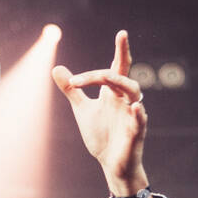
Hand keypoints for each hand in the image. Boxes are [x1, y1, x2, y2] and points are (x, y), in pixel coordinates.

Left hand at [51, 29, 146, 186]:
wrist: (111, 164)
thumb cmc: (102, 135)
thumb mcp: (82, 110)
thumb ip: (72, 89)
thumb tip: (56, 68)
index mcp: (112, 93)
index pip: (118, 67)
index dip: (121, 50)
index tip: (122, 33)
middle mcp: (124, 100)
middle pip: (123, 76)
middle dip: (117, 63)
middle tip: (92, 67)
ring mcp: (132, 115)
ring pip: (134, 93)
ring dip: (121, 84)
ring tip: (106, 79)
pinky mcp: (136, 133)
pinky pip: (140, 121)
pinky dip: (138, 114)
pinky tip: (135, 106)